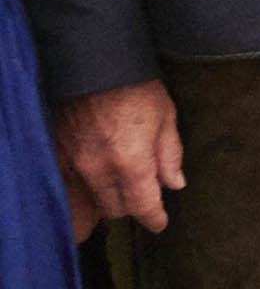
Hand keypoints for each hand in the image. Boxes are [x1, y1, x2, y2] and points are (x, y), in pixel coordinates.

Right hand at [54, 81, 182, 232]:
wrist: (95, 66)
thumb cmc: (137, 88)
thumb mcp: (166, 118)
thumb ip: (169, 155)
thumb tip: (174, 184)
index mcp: (132, 162)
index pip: (143, 206)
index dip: (154, 218)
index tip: (159, 223)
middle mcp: (99, 169)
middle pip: (114, 208)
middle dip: (131, 208)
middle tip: (140, 199)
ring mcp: (73, 164)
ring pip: (86, 204)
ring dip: (102, 206)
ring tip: (113, 200)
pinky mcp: (56, 154)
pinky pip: (64, 189)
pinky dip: (77, 195)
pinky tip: (87, 192)